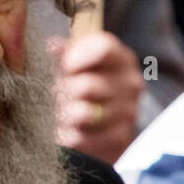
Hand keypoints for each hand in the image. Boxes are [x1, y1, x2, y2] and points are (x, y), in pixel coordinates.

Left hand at [52, 31, 143, 164]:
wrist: (96, 127)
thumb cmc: (80, 86)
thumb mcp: (71, 66)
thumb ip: (64, 53)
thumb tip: (53, 46)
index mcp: (120, 59)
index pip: (103, 48)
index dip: (77, 56)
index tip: (65, 65)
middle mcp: (130, 83)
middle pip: (86, 85)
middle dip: (63, 92)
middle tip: (58, 95)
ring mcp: (128, 111)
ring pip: (83, 113)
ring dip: (64, 115)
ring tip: (62, 113)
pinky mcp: (119, 138)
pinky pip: (82, 137)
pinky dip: (68, 135)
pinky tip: (68, 130)